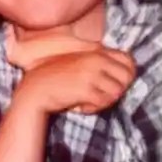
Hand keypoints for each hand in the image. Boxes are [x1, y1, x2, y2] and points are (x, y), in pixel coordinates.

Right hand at [17, 48, 135, 113]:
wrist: (33, 91)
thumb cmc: (53, 79)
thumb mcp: (75, 61)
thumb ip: (96, 61)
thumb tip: (122, 72)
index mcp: (94, 52)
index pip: (127, 59)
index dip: (126, 74)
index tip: (115, 83)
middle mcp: (95, 60)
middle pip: (127, 78)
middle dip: (118, 90)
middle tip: (102, 96)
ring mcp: (91, 74)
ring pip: (117, 92)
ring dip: (105, 101)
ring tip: (89, 102)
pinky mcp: (86, 89)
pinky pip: (104, 103)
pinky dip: (94, 108)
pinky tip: (80, 107)